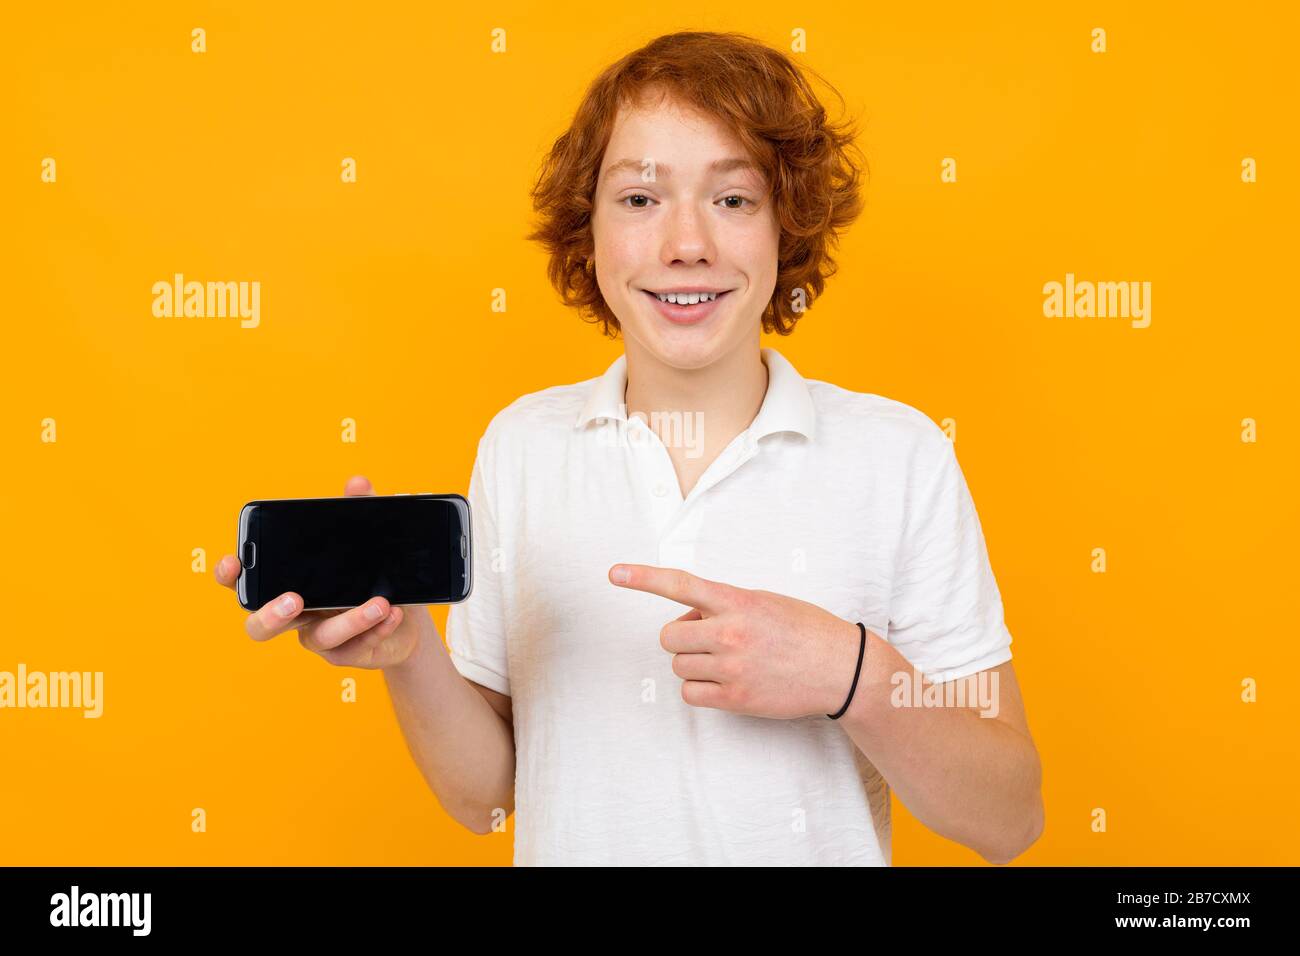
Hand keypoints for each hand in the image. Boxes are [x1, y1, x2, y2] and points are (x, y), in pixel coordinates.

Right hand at [215, 475, 435, 668]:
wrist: (407, 617)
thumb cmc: (373, 576)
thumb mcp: (370, 542)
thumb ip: (361, 512)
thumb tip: (356, 484)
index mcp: (290, 581)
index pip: (248, 582)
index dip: (231, 576)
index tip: (233, 563)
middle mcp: (297, 614)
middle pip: (261, 626)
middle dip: (270, 614)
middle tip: (294, 598)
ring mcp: (320, 635)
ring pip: (319, 637)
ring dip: (351, 620)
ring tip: (378, 603)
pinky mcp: (346, 653)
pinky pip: (356, 646)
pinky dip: (377, 628)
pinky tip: (394, 612)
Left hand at [608, 563, 868, 718]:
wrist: (842, 669)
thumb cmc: (805, 630)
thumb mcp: (765, 602)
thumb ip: (725, 605)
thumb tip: (690, 620)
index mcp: (737, 600)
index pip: (680, 584)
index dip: (643, 578)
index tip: (614, 573)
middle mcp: (730, 631)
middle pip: (669, 636)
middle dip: (683, 639)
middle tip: (711, 640)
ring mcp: (732, 667)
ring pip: (678, 666)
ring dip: (693, 664)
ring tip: (727, 661)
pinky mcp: (735, 698)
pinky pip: (690, 694)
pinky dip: (700, 689)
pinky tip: (726, 683)